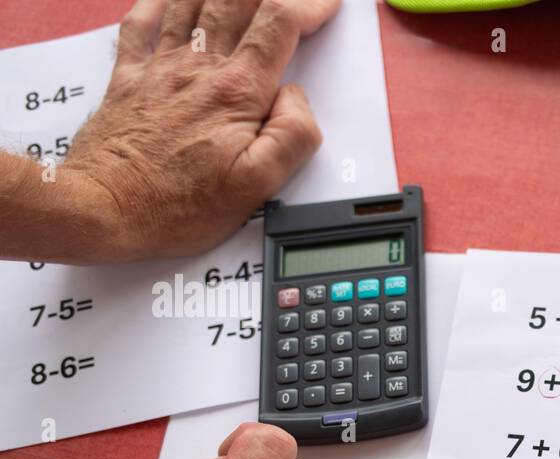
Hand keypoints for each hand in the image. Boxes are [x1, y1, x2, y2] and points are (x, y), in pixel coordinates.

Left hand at [60, 0, 340, 261]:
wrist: (104, 207)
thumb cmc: (176, 205)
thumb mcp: (257, 185)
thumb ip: (292, 135)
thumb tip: (297, 98)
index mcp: (235, 92)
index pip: (280, 24)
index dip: (309, 6)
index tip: (325, 6)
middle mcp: (197, 69)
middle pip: (236, 1)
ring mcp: (160, 68)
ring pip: (192, 2)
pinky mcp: (128, 78)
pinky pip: (140, 24)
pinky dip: (156, 4)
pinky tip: (168, 0)